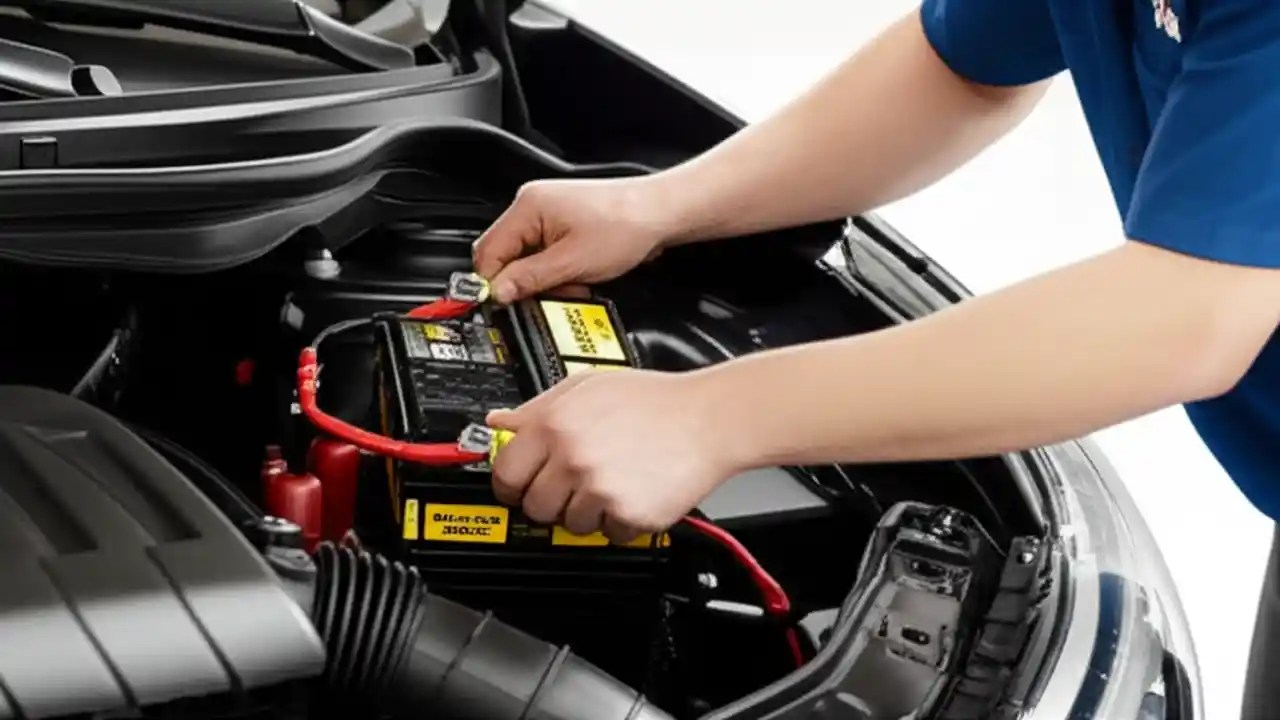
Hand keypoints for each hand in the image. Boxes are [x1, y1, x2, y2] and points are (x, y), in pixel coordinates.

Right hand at [473, 177, 674, 303]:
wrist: (660, 213)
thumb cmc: (626, 226)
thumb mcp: (572, 263)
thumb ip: (530, 279)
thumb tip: (499, 292)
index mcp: (528, 207)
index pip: (488, 252)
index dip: (494, 283)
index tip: (505, 304)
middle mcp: (532, 204)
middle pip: (504, 255)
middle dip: (524, 282)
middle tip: (548, 295)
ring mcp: (547, 212)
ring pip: (526, 258)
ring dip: (544, 279)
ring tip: (573, 282)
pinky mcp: (561, 223)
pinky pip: (544, 253)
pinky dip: (556, 271)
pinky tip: (577, 275)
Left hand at [485, 368, 732, 542]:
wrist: (707, 419)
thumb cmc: (654, 401)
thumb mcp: (587, 386)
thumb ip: (538, 407)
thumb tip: (499, 423)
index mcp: (555, 424)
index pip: (505, 473)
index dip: (511, 483)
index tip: (519, 486)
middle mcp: (573, 457)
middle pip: (534, 506)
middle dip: (550, 500)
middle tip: (575, 485)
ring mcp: (599, 488)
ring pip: (569, 524)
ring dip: (587, 512)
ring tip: (612, 482)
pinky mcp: (628, 514)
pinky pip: (608, 534)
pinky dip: (620, 521)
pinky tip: (633, 492)